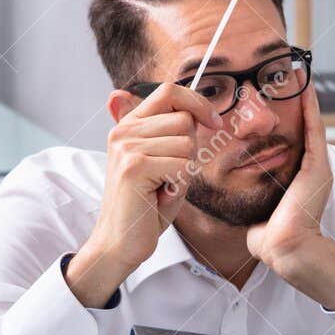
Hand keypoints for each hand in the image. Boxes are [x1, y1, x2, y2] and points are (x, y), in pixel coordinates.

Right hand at [67, 83, 220, 306]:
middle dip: (190, 150)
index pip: (169, 92)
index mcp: (129, 126)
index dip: (197, 102)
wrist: (120, 243)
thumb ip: (173, 138)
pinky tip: (159, 197)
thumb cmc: (146, 207)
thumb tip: (196, 114)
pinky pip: (182, 166)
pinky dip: (179, 185)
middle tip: (170, 175)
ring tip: (162, 187)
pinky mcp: (134, 167)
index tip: (214, 121)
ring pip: (186, 144)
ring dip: (184, 171)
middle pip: (184, 119)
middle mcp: (123, 131)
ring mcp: (127, 147)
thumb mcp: (163, 165)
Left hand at [247, 87, 334, 310]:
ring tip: (300, 75)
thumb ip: (252, 196)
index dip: (289, 118)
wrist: (286, 248)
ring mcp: (317, 167)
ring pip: (312, 123)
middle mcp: (311, 169)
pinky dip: (311, 108)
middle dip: (298, 102)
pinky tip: (306, 88)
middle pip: (304, 127)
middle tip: (290, 77)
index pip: (293, 140)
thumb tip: (235, 194)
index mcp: (298, 178)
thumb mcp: (259, 208)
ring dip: (307, 99)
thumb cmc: (270, 237)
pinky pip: (315, 129)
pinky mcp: (318, 166)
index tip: (280, 97)